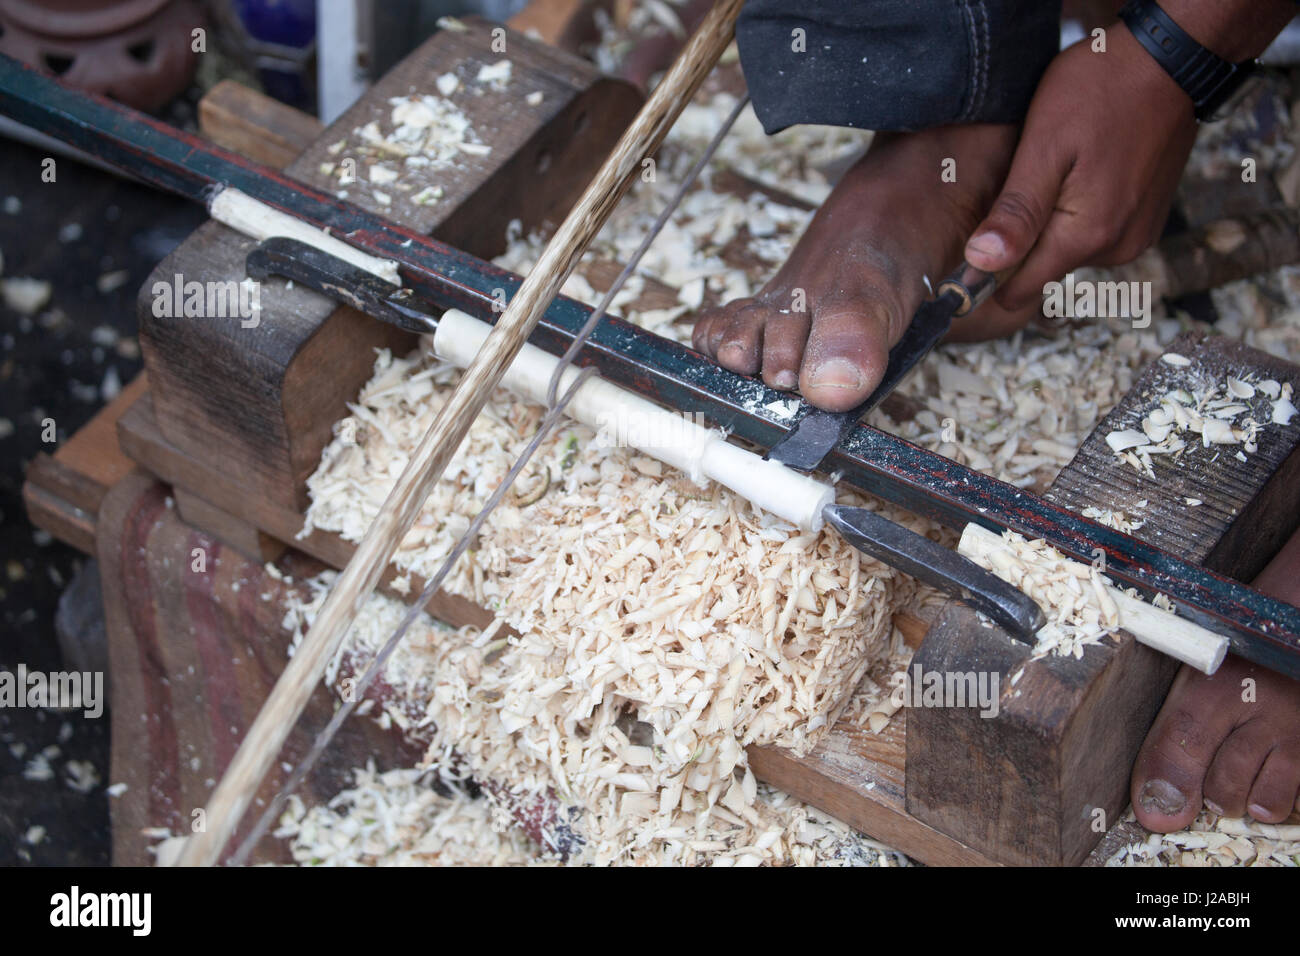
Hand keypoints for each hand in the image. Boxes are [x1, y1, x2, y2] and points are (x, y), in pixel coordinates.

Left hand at [962, 25, 1198, 311]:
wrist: (1169, 59)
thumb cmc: (1100, 90)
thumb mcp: (1044, 146)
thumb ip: (1016, 212)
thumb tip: (981, 264)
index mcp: (1086, 236)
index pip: (1019, 291)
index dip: (989, 276)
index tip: (969, 250)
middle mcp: (1117, 248)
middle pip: (1044, 270)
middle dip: (1022, 241)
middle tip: (1020, 185)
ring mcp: (1137, 235)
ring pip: (1068, 251)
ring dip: (1051, 224)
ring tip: (1055, 173)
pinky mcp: (1146, 220)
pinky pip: (1096, 234)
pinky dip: (1078, 214)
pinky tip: (1079, 174)